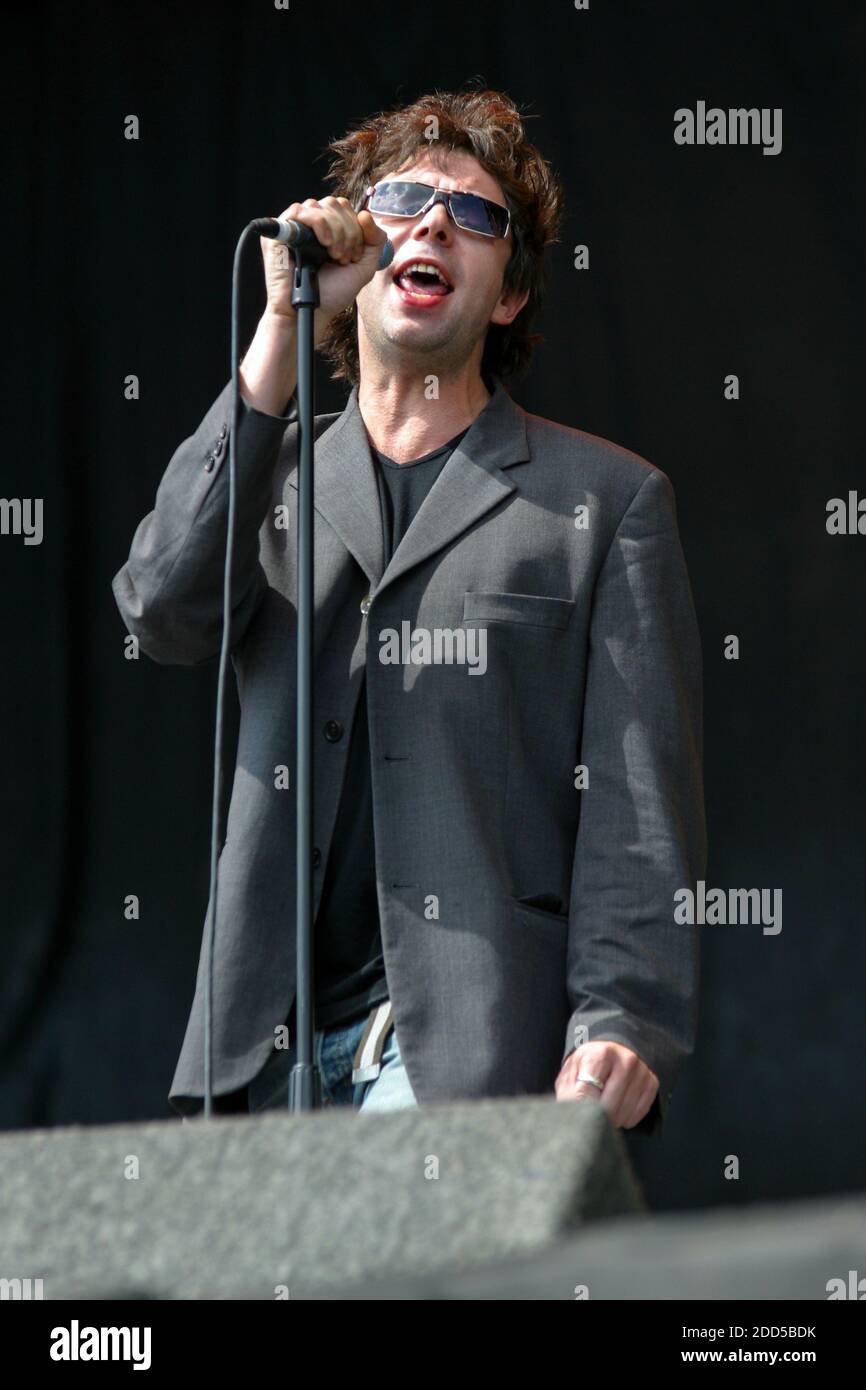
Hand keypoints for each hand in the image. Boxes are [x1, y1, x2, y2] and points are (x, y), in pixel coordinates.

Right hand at [260, 195, 387, 333]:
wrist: (311, 312)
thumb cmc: (332, 294)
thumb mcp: (364, 267)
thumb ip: (375, 241)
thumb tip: (365, 214)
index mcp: (329, 230)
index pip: (345, 208)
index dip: (355, 227)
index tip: (353, 255)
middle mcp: (312, 226)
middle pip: (334, 203)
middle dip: (347, 231)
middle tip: (343, 257)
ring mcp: (295, 227)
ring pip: (319, 205)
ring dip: (334, 230)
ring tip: (333, 255)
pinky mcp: (280, 231)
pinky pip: (300, 210)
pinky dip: (318, 224)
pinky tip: (323, 244)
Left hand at [554, 1041, 658, 1128]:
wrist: (612, 1050)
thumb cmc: (588, 1065)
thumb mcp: (572, 1072)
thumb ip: (570, 1091)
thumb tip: (574, 1112)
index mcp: (600, 1054)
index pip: (590, 1090)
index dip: (583, 1108)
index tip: (581, 1113)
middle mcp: (625, 1059)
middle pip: (610, 1106)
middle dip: (599, 1116)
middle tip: (592, 1113)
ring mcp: (641, 1071)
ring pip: (624, 1113)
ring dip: (613, 1119)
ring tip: (605, 1109)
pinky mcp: (652, 1082)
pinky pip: (639, 1113)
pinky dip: (627, 1117)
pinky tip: (619, 1108)